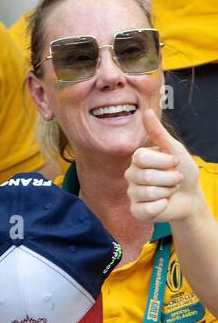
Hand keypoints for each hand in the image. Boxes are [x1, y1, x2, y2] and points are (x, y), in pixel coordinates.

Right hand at [127, 108, 203, 225]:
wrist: (191, 197)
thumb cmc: (183, 171)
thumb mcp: (175, 150)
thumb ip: (158, 133)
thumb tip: (146, 111)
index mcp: (138, 159)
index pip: (141, 157)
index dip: (164, 161)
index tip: (174, 162)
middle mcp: (131, 175)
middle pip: (146, 176)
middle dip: (170, 179)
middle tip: (175, 179)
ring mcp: (132, 193)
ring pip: (148, 193)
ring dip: (168, 193)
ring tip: (170, 191)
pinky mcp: (137, 211)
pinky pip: (145, 210)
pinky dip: (161, 207)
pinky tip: (163, 204)